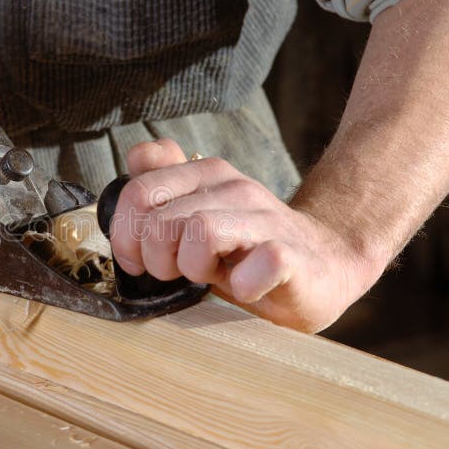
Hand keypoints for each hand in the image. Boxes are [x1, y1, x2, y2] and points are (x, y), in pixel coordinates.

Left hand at [109, 139, 382, 331]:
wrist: (322, 266)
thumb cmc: (247, 250)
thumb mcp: (196, 215)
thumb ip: (163, 184)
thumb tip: (136, 158)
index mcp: (205, 175)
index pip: (139, 190)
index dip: (126, 234)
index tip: (138, 261)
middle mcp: (234, 187)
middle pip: (160, 219)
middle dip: (154, 259)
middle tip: (175, 274)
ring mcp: (264, 218)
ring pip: (199, 232)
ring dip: (192, 269)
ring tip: (209, 278)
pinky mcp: (290, 254)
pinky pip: (256, 266)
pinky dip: (243, 287)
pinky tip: (248, 290)